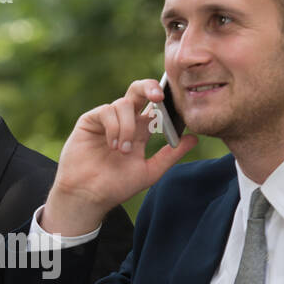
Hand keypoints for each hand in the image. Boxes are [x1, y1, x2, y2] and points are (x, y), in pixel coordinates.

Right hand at [41, 78, 198, 235]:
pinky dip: (114, 127)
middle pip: (138, 91)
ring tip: (123, 150)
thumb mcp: (149, 172)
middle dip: (149, 87)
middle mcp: (125, 121)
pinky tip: (112, 145)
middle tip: (159, 97)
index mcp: (140, 131)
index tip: (173, 105)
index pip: (155, 107)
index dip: (165, 102)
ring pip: (124, 104)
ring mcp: (107, 120)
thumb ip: (170, 155)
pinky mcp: (90, 121)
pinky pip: (107, 111)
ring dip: (128, 127)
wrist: (88, 196)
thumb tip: (194, 138)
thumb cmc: (116, 187)